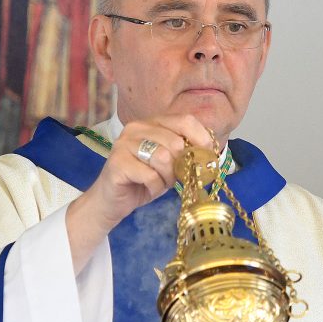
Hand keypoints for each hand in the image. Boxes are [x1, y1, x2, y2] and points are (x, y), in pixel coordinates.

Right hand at [65, 115, 215, 267]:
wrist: (112, 201)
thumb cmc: (143, 180)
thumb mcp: (170, 163)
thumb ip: (185, 152)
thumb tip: (209, 152)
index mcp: (151, 123)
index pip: (184, 120)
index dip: (201, 138)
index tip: (209, 156)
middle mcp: (136, 128)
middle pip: (175, 142)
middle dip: (180, 165)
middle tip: (172, 177)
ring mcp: (124, 144)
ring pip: (163, 158)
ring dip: (167, 177)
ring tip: (159, 182)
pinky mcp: (117, 163)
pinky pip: (150, 175)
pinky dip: (155, 187)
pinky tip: (147, 188)